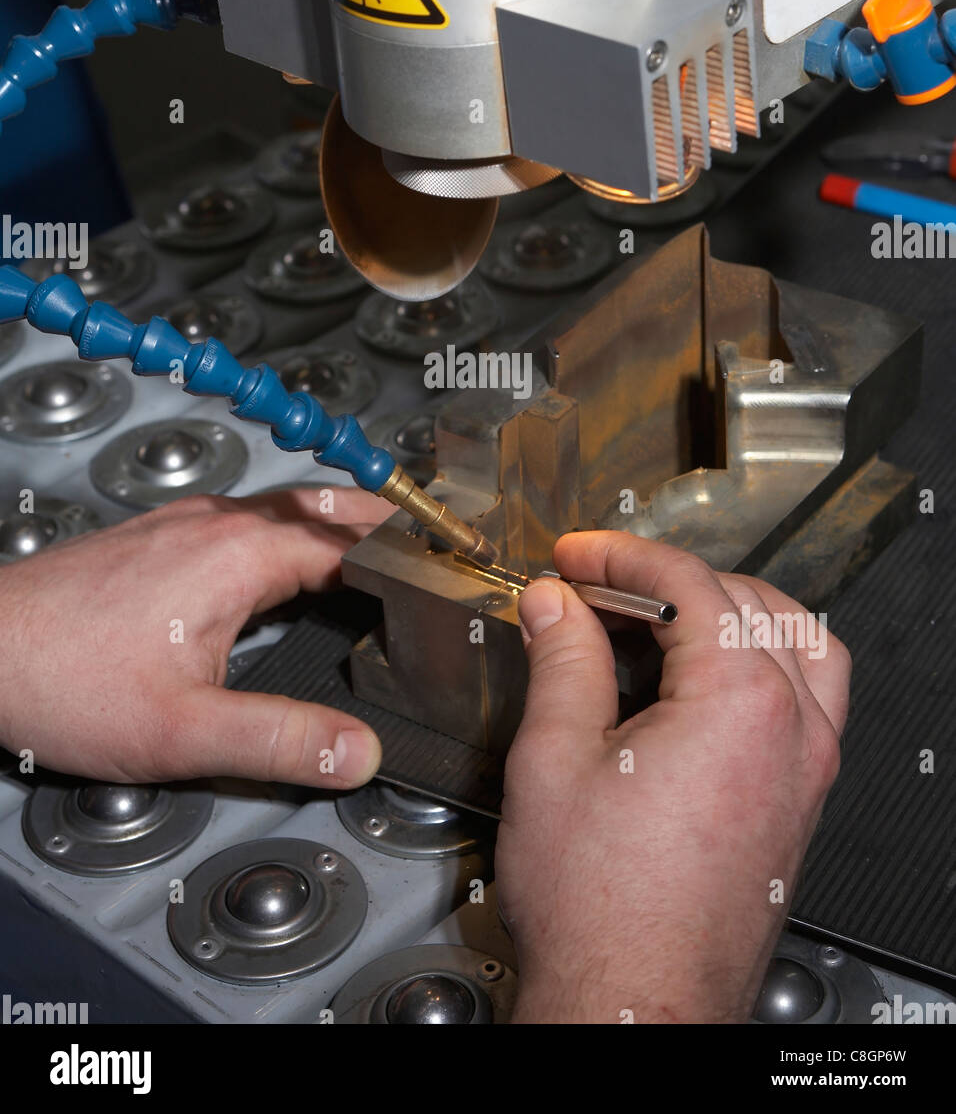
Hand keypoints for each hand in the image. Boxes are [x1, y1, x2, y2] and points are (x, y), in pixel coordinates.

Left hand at [0, 487, 391, 788]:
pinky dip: (288, 532)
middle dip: (381, 522)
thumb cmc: (64, 680)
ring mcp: (184, 523)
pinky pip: (245, 519)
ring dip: (334, 523)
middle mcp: (217, 523)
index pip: (353, 543)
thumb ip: (281, 741)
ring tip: (374, 550)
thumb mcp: (184, 732)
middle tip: (428, 544)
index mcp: (241, 554)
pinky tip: (282, 567)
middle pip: (324, 507)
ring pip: (282, 508)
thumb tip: (358, 752)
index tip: (447, 574)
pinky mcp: (158, 536)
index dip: (406, 560)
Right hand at [496, 532, 850, 1023]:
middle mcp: (796, 730)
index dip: (620, 555)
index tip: (576, 556)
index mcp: (742, 703)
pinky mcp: (802, 803)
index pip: (688, 582)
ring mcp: (809, 770)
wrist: (634, 1005)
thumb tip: (557, 606)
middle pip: (747, 601)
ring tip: (660, 617)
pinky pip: (811, 696)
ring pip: (798, 641)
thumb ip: (563, 662)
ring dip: (731, 610)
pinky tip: (702, 681)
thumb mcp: (554, 759)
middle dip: (666, 576)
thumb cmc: (601, 910)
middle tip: (596, 586)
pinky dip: (763, 660)